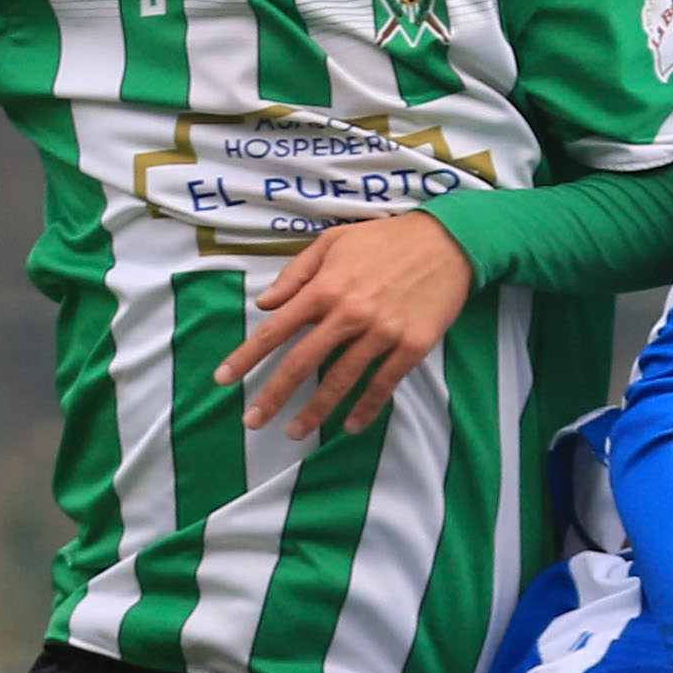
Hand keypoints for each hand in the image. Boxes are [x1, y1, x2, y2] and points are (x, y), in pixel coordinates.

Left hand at [219, 212, 472, 436]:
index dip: (247, 356)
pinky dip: (366, 408)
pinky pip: (383, 384)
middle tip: (253, 421)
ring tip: (294, 432)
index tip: (224, 379)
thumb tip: (264, 302)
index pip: (275, 328)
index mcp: (325, 288)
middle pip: (301, 363)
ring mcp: (382, 332)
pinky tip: (350, 426)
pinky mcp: (411, 345)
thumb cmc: (386, 239)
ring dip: (315, 411)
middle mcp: (349, 313)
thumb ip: (296, 273)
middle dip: (273, 396)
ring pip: (340, 380)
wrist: (448, 241)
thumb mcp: (333, 242)